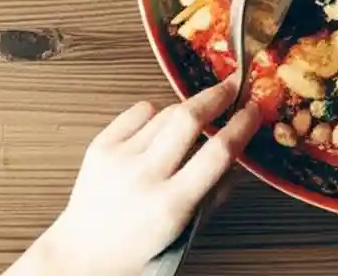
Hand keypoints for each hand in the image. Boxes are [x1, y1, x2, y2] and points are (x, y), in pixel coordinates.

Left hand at [6, 78, 259, 275]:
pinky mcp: (99, 145)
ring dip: (186, 109)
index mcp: (171, 204)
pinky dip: (154, 113)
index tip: (254, 109)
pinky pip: (136, 112)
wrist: (83, 252)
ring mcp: (118, 157)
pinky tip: (158, 126)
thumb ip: (214, 195)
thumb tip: (240, 160)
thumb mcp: (184, 231)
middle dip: (215, 96)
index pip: (216, 154)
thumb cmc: (137, 248)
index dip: (240, 126)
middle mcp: (144, 176)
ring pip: (163, 112)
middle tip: (232, 85)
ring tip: (196, 115)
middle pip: (187, 119)